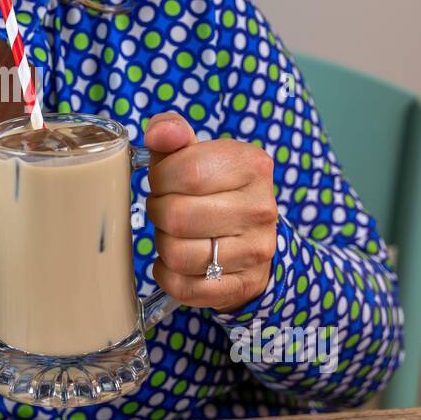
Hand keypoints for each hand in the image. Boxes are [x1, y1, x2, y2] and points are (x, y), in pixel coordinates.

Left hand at [143, 111, 279, 312]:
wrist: (252, 236)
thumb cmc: (214, 189)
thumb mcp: (198, 154)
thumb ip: (173, 134)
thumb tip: (159, 133)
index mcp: (252, 166)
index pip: (187, 171)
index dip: (160, 178)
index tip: (162, 181)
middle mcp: (261, 209)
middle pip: (178, 215)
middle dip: (158, 211)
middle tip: (165, 208)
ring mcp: (256, 251)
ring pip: (178, 254)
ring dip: (163, 244)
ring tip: (173, 233)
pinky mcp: (242, 285)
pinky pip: (183, 286)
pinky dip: (168, 274)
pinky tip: (176, 261)